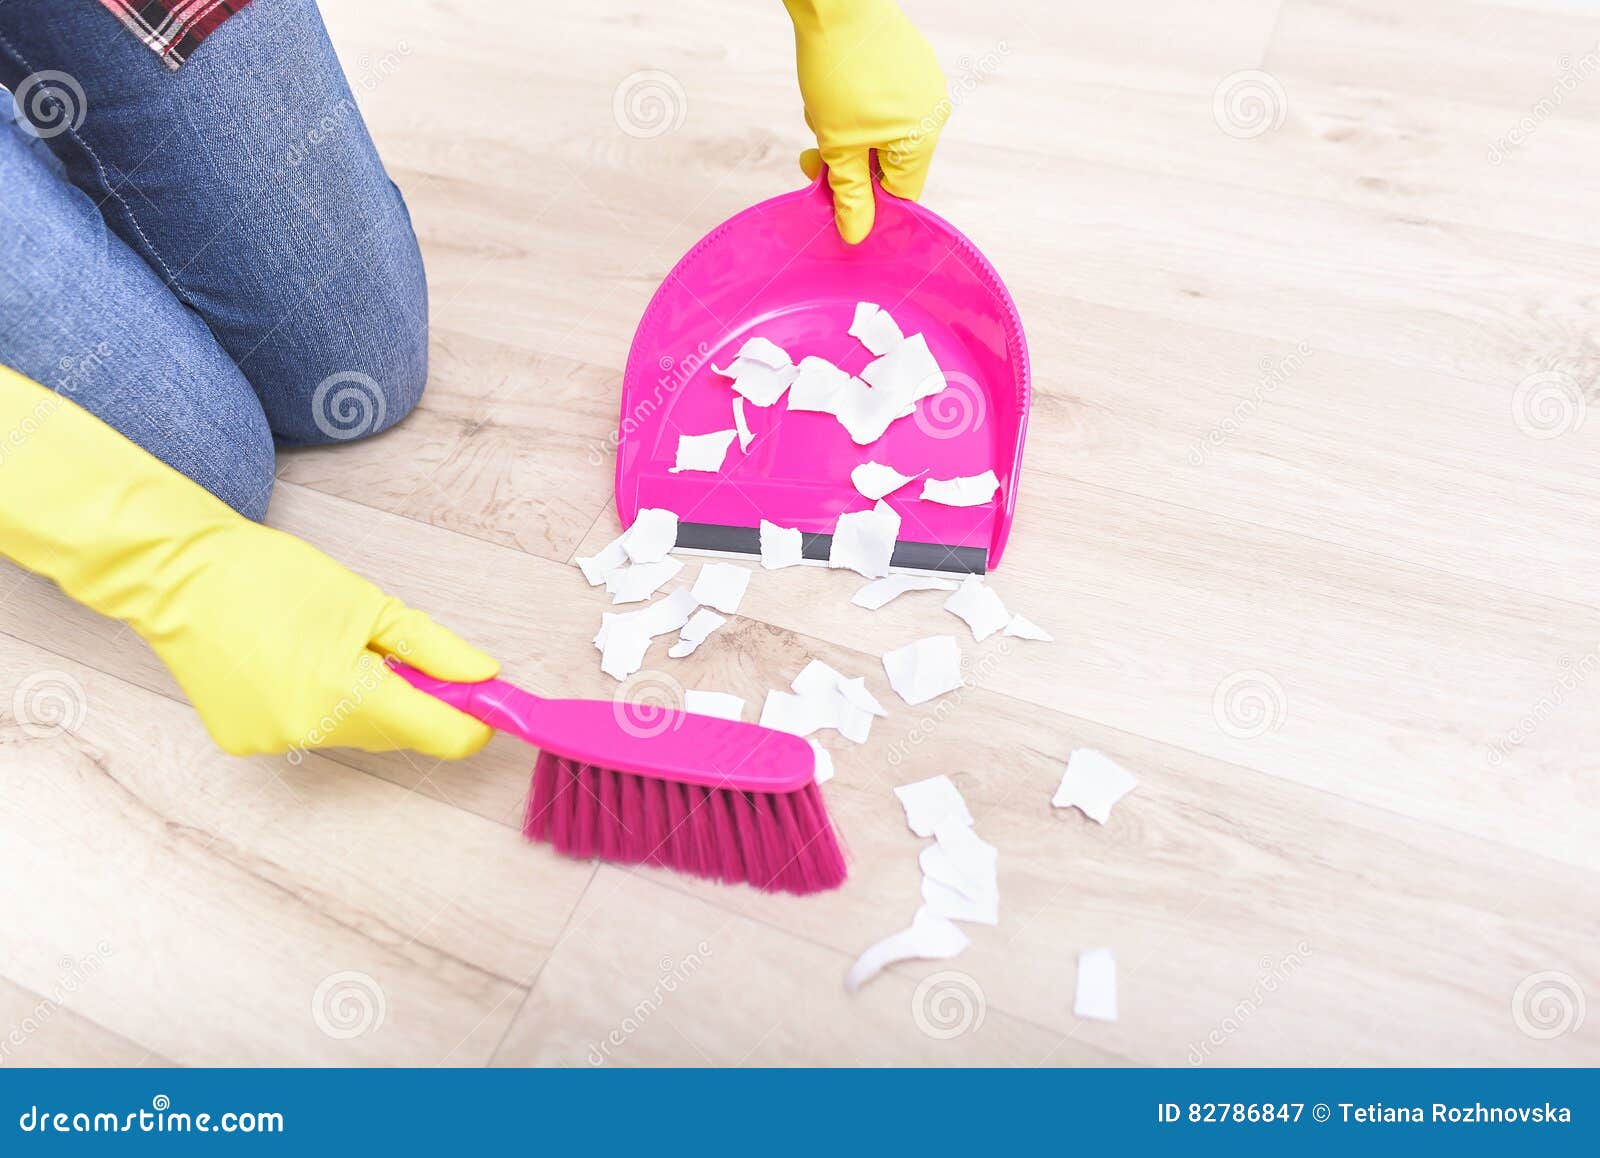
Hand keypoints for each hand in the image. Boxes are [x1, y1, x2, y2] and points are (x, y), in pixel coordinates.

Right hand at [0, 364, 496, 759]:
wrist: (179, 577)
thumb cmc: (273, 578)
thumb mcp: (369, 603)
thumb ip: (434, 649)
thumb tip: (486, 678)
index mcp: (346, 692)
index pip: (439, 735)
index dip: (472, 721)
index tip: (487, 702)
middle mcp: (310, 729)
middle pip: (397, 734)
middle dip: (415, 702)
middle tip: (399, 652)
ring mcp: (273, 741)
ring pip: (353, 733)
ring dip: (365, 703)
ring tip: (330, 648)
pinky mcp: (245, 742)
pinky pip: (309, 731)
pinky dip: (318, 706)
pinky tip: (291, 665)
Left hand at [785, 0, 947, 242]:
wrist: (835, 2)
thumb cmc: (838, 71)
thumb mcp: (837, 144)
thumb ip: (849, 193)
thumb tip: (857, 235)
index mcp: (922, 139)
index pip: (901, 193)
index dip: (866, 203)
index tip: (834, 199)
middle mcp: (932, 112)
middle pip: (888, 162)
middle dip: (846, 162)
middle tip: (812, 156)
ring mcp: (923, 82)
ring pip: (880, 131)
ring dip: (845, 133)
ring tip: (820, 112)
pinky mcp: (908, 59)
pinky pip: (882, 101)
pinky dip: (855, 106)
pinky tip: (832, 89)